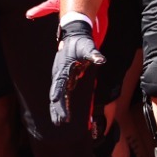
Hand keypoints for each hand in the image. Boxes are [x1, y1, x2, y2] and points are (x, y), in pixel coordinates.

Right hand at [48, 16, 105, 130]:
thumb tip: (101, 59)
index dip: (58, 99)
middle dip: (57, 108)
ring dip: (57, 108)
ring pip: (56, 96)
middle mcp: (58, 74)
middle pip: (55, 94)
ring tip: (58, 122)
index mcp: (62, 69)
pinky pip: (61, 93)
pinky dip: (61, 103)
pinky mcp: (64, 78)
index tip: (58, 107)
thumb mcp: (87, 47)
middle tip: (61, 121)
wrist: (74, 35)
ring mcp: (60, 76)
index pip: (58, 86)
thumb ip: (94, 54)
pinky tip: (64, 113)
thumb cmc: (80, 42)